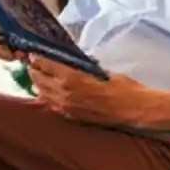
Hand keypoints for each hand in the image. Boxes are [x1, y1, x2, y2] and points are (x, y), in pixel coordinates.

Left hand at [28, 55, 152, 124]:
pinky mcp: (70, 116)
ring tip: (39, 76)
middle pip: (37, 78)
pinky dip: (46, 96)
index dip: (38, 57)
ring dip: (37, 83)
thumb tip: (75, 60)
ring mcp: (65, 106)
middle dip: (34, 69)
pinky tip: (48, 92)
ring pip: (40, 92)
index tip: (36, 53)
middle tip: (35, 63)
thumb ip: (85, 66)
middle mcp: (63, 92)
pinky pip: (50, 104)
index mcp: (71, 77)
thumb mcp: (103, 70)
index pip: (45, 64)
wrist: (135, 111)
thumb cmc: (124, 87)